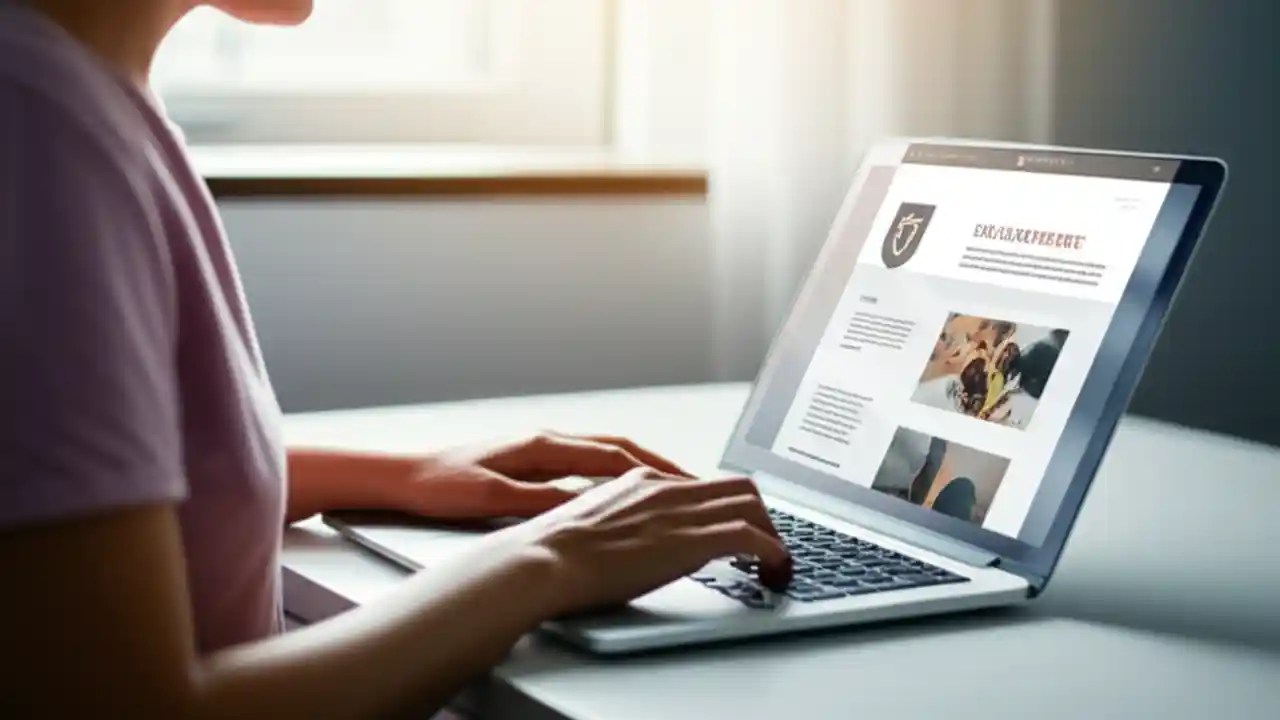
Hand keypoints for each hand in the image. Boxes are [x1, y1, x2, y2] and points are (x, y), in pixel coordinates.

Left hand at [390, 431, 691, 519]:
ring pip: (603, 457)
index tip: (685, 485)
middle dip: (658, 466)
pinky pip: (586, 467)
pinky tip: (622, 494)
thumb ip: (539, 500)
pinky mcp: (530, 463)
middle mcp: (546, 442)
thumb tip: (584, 505)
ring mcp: (539, 451)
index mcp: (542, 446)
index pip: (612, 457)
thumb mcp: (491, 496)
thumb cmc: (439, 485)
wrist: (402, 476)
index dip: (653, 471)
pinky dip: (613, 477)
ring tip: (670, 488)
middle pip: (617, 450)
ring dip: (639, 470)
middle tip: (694, 484)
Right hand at [498, 468, 793, 616]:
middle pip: (738, 485)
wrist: (545, 560)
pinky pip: (751, 537)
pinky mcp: (692, 541)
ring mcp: (682, 512)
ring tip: (776, 563)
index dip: (727, 507)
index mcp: (643, 480)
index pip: (703, 484)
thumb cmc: (556, 552)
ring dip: (772, 533)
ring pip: (752, 504)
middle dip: (760, 515)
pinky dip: (773, 552)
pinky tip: (775, 571)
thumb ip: (623, 521)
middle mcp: (668, 488)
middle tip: (765, 545)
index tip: (735, 527)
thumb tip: (635, 540)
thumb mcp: (594, 523)